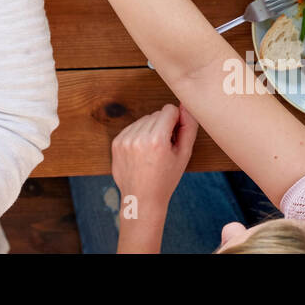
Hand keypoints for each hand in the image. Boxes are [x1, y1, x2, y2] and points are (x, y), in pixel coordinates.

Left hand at [111, 104, 197, 218]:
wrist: (142, 198)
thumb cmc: (166, 179)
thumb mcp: (184, 155)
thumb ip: (188, 128)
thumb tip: (185, 106)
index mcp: (157, 140)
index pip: (169, 109)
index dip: (176, 121)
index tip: (175, 135)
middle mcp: (138, 137)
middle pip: (156, 114)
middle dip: (163, 126)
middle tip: (165, 147)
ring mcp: (125, 139)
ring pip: (144, 119)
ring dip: (150, 129)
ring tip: (152, 151)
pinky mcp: (116, 142)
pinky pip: (132, 127)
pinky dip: (139, 135)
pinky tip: (142, 151)